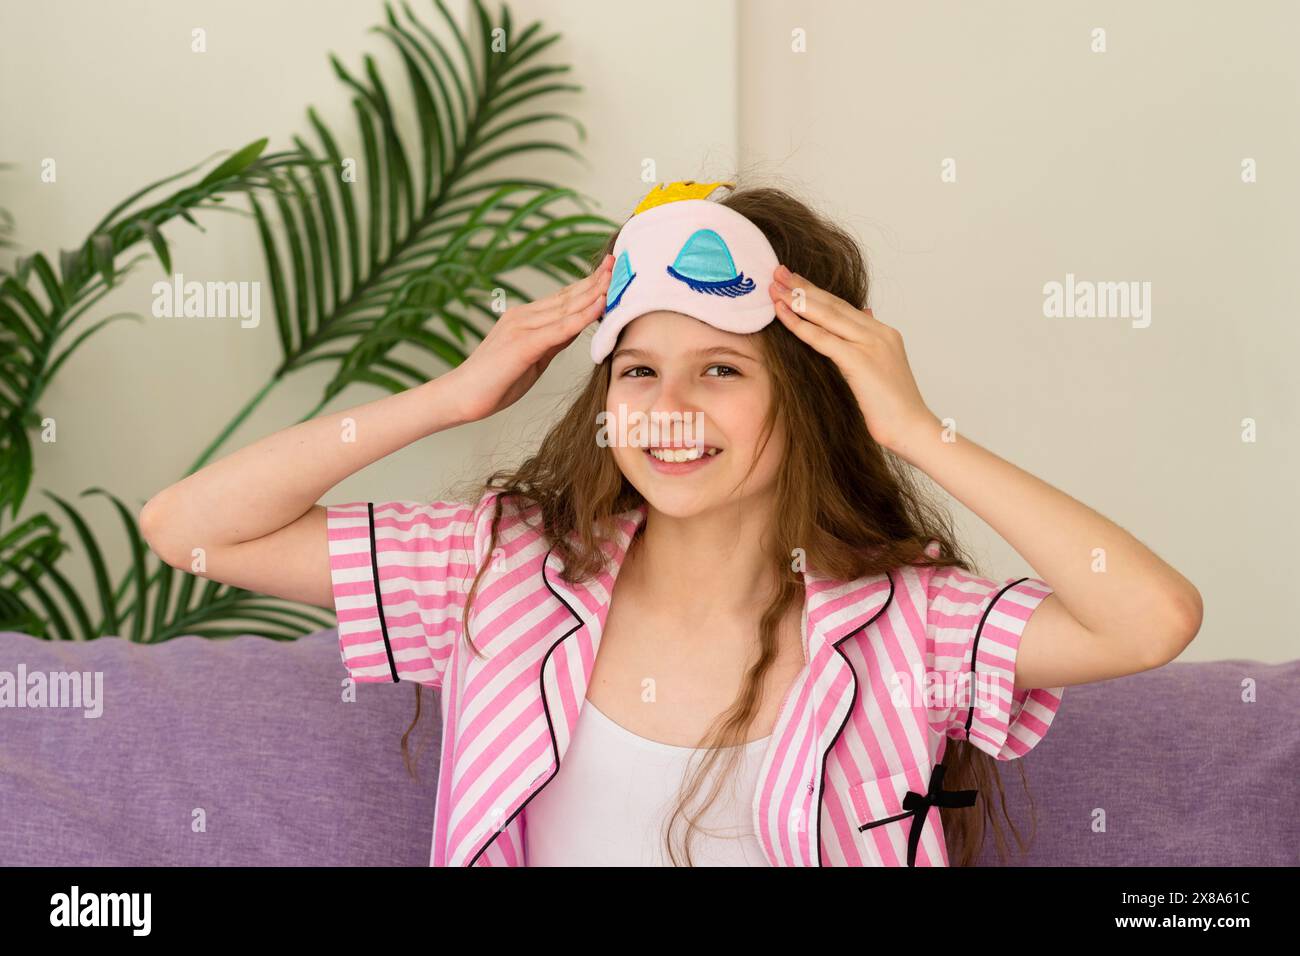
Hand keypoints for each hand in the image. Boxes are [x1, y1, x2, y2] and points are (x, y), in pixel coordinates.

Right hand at [444, 254, 612, 422]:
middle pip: (567, 296)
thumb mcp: (533, 359)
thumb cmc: (493, 383)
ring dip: (593, 291)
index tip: (609, 273)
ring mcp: (522, 327)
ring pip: (566, 307)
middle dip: (595, 281)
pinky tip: (599, 305)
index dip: (588, 285)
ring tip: (614, 277)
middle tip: (617, 263)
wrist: (460, 397)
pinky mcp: (522, 344)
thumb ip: (553, 342)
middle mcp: (523, 316)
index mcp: (525, 319)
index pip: (563, 299)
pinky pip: (559, 328)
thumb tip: (576, 328)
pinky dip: (582, 316)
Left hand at [768, 263, 935, 451]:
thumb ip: (868, 342)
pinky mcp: (860, 361)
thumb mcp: (880, 368)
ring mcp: (870, 344)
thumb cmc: (893, 407)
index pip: (843, 306)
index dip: (817, 291)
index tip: (794, 279)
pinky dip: (801, 325)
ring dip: (797, 298)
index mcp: (883, 332)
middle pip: (833, 303)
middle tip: (777, 270)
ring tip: (774, 285)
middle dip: (803, 286)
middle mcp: (878, 332)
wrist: (911, 428)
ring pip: (827, 314)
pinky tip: (783, 313)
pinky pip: (823, 338)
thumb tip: (864, 314)